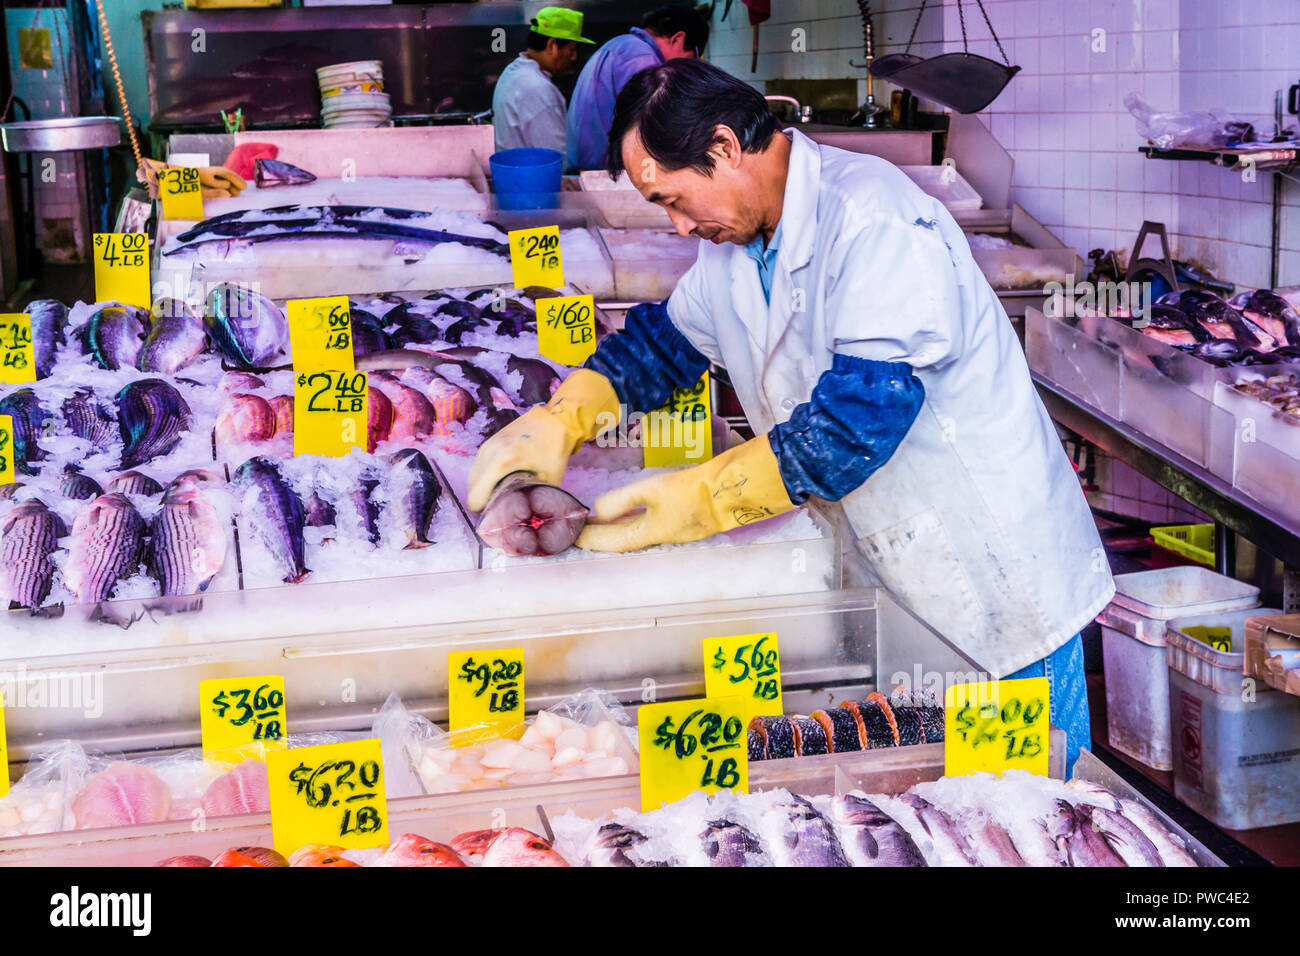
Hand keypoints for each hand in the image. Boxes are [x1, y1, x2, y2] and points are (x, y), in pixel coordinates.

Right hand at [467, 368, 619, 510]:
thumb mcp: (549, 480)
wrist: (556, 420)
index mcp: (501, 463)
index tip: (493, 518)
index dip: (482, 511)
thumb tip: (530, 518)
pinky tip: (497, 482)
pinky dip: (484, 476)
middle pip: (471, 487)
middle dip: (481, 500)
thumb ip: (536, 499)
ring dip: (481, 488)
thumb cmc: (554, 449)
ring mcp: (488, 445)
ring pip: (474, 475)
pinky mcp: (490, 441)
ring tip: (497, 497)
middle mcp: (489, 452)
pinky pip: (479, 464)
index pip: (476, 496)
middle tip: (497, 509)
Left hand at [577, 435, 794, 551]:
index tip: (572, 534)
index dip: (590, 539)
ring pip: (634, 534)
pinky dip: (631, 522)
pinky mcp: (682, 522)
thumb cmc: (692, 490)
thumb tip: (595, 512)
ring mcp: (672, 532)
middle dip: (600, 537)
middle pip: (622, 542)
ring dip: (615, 530)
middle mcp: (659, 538)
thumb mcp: (652, 490)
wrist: (731, 491)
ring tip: (597, 523)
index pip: (611, 542)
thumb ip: (621, 500)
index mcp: (650, 534)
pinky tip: (627, 513)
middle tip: (580, 530)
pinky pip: (647, 526)